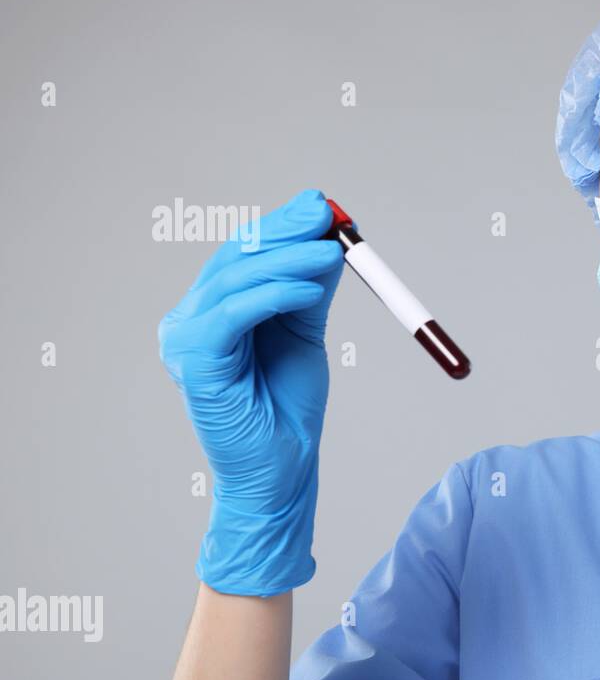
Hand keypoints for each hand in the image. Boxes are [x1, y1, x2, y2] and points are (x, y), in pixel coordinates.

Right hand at [158, 189, 343, 595]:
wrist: (284, 470)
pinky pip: (233, 315)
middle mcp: (191, 320)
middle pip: (234, 258)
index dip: (282, 228)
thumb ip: (309, 290)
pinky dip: (273, 295)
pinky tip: (310, 289)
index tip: (324, 209)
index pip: (243, 255)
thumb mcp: (305, 334)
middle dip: (285, 234)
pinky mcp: (193, 363)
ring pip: (235, 281)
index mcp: (213, 311)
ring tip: (334, 253)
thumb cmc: (289, 409)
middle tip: (328, 218)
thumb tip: (328, 240)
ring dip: (289, 261)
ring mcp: (185, 341)